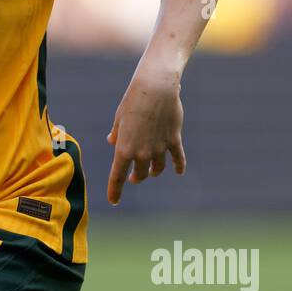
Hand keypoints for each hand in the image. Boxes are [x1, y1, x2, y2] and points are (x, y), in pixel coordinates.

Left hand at [105, 71, 185, 203]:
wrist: (155, 89)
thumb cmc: (133, 101)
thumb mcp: (119, 118)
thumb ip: (116, 134)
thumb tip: (112, 142)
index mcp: (124, 149)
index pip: (117, 177)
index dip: (115, 191)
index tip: (114, 201)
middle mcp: (142, 153)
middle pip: (140, 174)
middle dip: (136, 177)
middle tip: (133, 178)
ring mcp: (159, 148)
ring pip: (157, 169)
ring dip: (154, 172)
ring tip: (152, 173)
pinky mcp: (174, 141)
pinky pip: (177, 158)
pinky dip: (178, 166)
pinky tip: (179, 172)